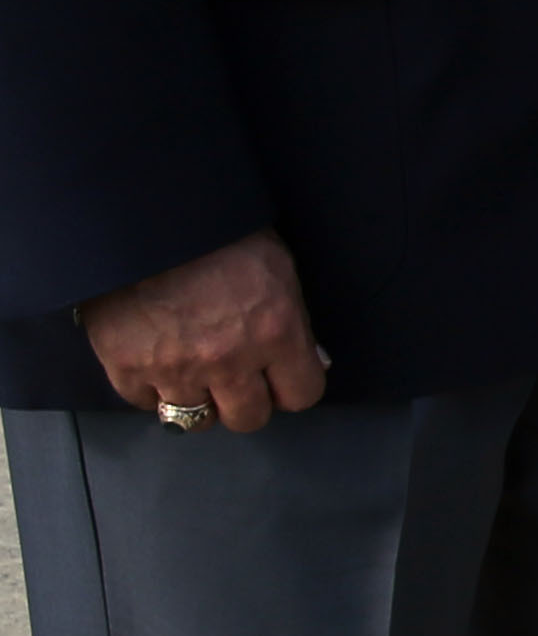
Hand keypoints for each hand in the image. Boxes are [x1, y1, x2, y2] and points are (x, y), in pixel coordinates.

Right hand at [82, 230, 325, 428]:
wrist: (141, 216)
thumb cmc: (217, 232)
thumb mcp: (276, 267)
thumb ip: (293, 320)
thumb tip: (311, 360)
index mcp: (275, 333)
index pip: (302, 395)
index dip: (291, 387)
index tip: (280, 379)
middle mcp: (229, 361)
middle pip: (248, 418)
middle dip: (246, 401)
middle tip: (235, 379)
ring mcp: (176, 370)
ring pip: (196, 420)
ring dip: (198, 400)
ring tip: (193, 373)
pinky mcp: (127, 369)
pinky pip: (145, 403)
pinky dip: (151, 389)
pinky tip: (155, 362)